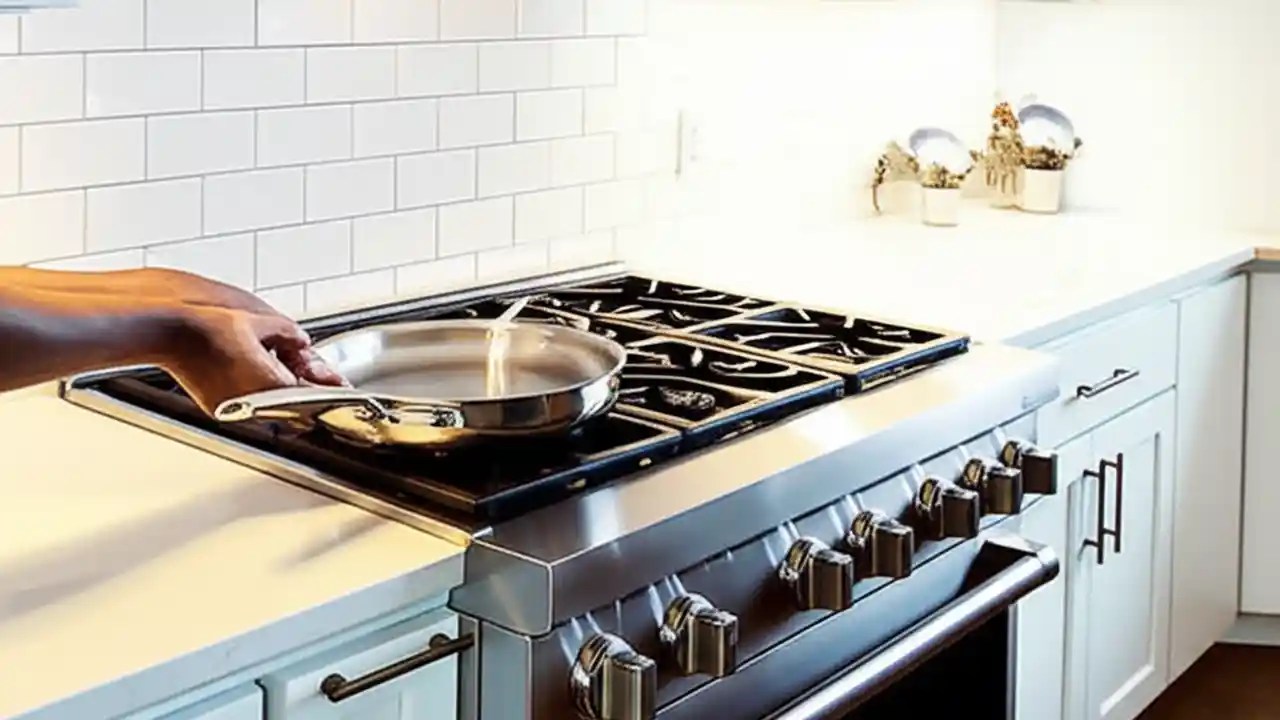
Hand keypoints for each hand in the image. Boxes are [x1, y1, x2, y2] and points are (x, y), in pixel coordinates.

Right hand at [143, 271, 346, 413]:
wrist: (160, 325)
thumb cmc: (203, 322)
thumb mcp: (260, 320)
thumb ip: (288, 334)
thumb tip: (300, 340)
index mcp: (268, 385)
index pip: (311, 394)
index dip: (328, 386)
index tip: (341, 386)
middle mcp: (251, 403)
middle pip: (292, 400)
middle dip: (304, 381)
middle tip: (315, 368)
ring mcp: (232, 407)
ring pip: (270, 400)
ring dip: (280, 382)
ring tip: (281, 356)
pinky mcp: (216, 405)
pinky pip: (249, 399)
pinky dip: (257, 384)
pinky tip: (256, 362)